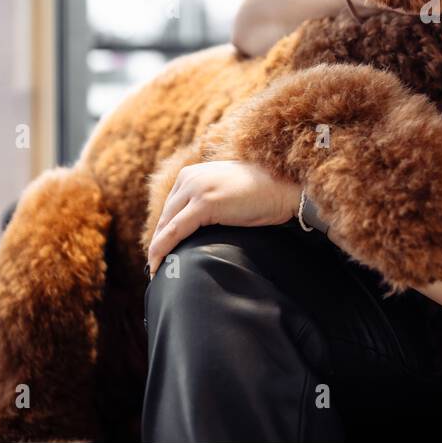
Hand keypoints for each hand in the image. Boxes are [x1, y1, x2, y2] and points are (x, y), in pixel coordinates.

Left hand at [146, 160, 299, 278]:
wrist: (286, 189)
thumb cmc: (264, 193)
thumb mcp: (228, 190)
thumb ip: (210, 198)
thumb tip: (200, 223)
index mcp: (193, 172)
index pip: (171, 206)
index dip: (164, 231)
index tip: (162, 251)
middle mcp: (190, 177)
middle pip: (166, 216)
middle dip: (160, 241)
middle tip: (157, 265)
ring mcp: (196, 189)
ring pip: (167, 224)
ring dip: (158, 249)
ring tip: (155, 270)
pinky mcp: (204, 203)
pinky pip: (175, 231)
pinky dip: (163, 249)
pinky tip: (158, 265)